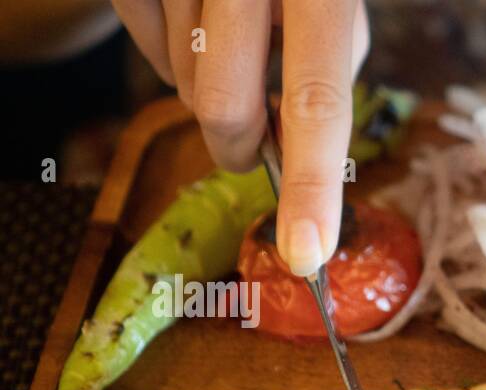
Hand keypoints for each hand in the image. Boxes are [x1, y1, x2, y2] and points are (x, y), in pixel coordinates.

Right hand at [112, 0, 369, 275]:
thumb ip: (327, 72)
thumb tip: (294, 155)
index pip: (319, 95)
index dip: (311, 185)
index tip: (306, 255)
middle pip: (223, 105)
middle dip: (237, 146)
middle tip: (249, 148)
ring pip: (180, 79)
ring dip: (206, 86)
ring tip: (228, 39)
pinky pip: (143, 46)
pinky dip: (168, 54)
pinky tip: (191, 19)